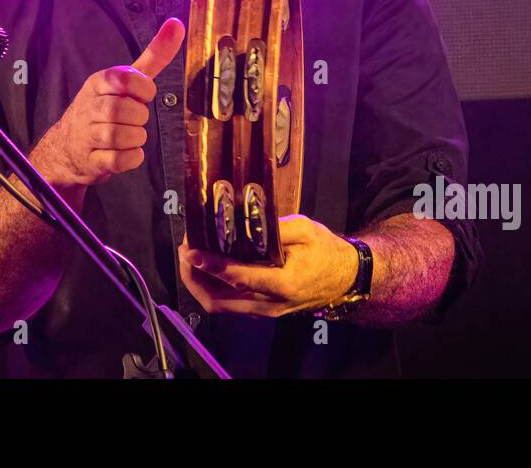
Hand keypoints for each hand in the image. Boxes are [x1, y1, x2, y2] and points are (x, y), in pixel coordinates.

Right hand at [31, 17, 184, 187]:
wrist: (66, 148)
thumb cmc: (103, 108)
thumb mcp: (124, 80)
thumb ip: (152, 56)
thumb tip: (176, 25)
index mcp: (98, 83)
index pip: (126, 79)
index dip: (143, 89)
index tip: (141, 96)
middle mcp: (88, 107)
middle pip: (124, 110)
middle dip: (139, 116)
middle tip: (134, 118)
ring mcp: (87, 135)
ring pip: (122, 136)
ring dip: (136, 138)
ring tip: (130, 135)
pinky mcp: (90, 161)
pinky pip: (119, 160)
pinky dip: (131, 158)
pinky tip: (126, 152)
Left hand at [178, 215, 360, 317]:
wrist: (345, 279)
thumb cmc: (326, 252)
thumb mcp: (306, 229)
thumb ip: (276, 227)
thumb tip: (244, 219)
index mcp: (283, 284)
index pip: (239, 278)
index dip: (212, 266)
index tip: (192, 252)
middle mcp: (270, 305)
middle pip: (219, 300)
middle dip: (194, 277)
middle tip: (185, 250)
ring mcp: (264, 312)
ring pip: (219, 305)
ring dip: (199, 283)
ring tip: (190, 256)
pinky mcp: (260, 310)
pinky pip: (228, 304)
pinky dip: (211, 287)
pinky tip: (206, 266)